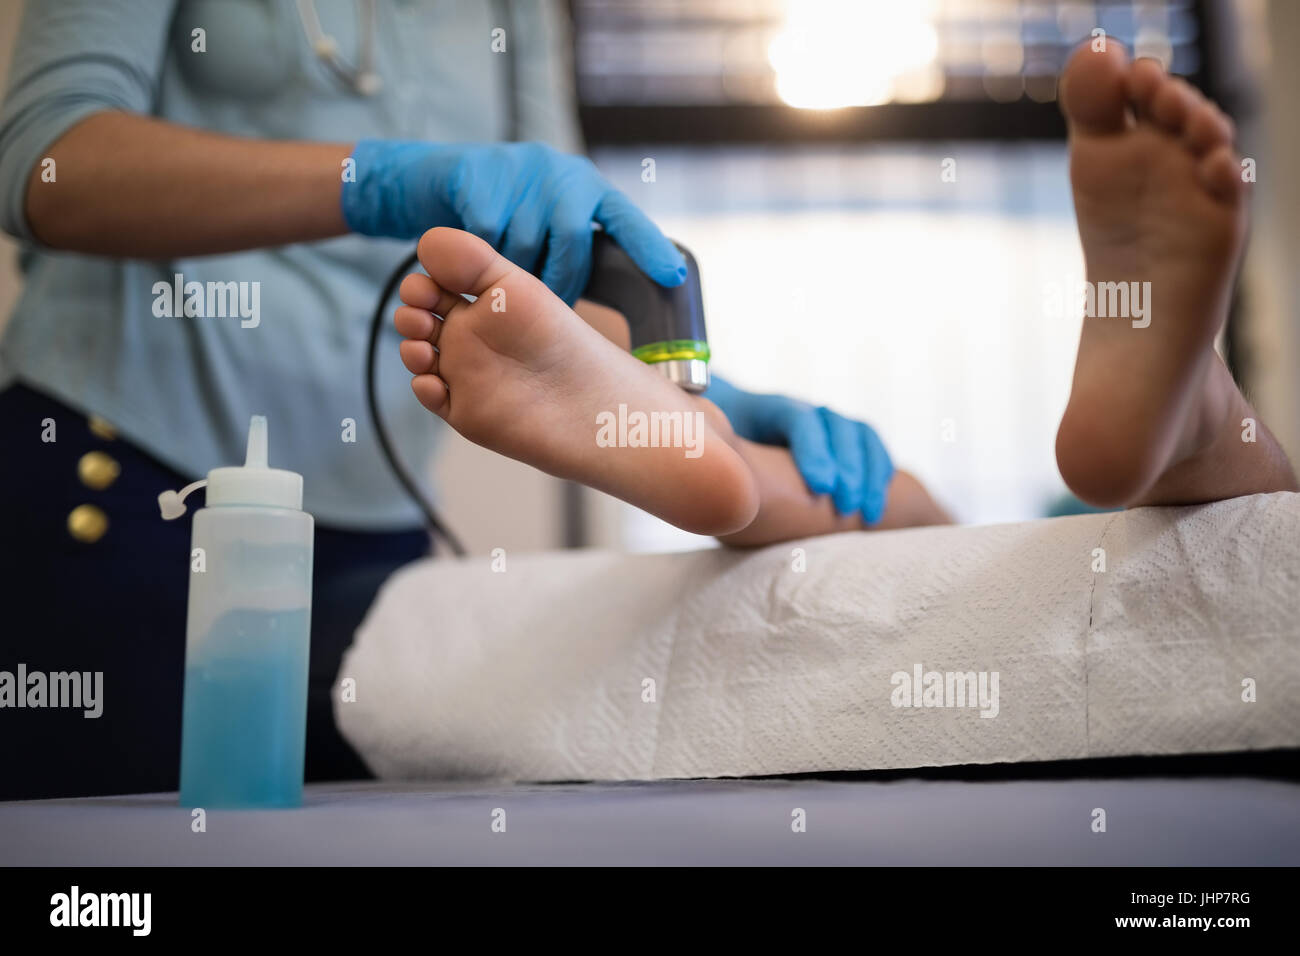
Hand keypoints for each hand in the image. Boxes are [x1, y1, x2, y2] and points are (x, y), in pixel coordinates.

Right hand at [341, 140, 686, 304]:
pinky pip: (486, 240)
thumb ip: (575, 246)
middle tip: (543, 302)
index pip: (626, 218)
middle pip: (572, 242)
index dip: (650, 247)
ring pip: (526, 247)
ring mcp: (520, 173)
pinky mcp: (479, 180)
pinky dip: (478, 260)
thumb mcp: (547, 220)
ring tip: (499, 277)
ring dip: (513, 273)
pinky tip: (470, 261)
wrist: (438, 178)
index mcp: (586, 186)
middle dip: (560, 281)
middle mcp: (560, 173)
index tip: (674, 276)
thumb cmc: (504, 213)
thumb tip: (608, 296)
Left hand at [705, 375, 893, 523]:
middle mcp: (806, 410)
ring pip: (861, 436)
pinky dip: (880, 471)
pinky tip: (878, 503)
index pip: (800, 420)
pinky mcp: (844, 439)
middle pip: (837, 428)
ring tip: (868, 515)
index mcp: (771, 409)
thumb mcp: (715, 451)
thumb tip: (715, 486)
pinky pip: (872, 446)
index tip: (821, 488)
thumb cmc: (723, 447)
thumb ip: (720, 462)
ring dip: (870, 474)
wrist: (735, 426)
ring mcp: (828, 422)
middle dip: (848, 468)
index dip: (814, 451)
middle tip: (846, 508)